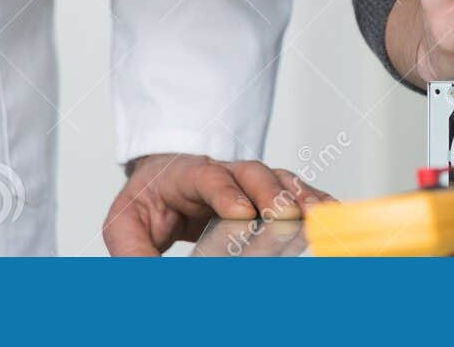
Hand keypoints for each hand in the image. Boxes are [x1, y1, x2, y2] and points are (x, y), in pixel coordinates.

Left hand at [101, 153, 331, 256]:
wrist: (164, 180)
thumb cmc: (149, 201)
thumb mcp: (125, 223)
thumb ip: (132, 250)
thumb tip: (143, 280)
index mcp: (186, 174)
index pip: (207, 176)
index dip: (225, 192)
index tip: (241, 212)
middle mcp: (225, 173)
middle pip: (252, 173)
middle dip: (270, 192)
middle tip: (284, 213)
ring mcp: (251, 182)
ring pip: (279, 179)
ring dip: (298, 196)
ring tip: (314, 216)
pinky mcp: (268, 195)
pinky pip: (296, 193)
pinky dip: (314, 200)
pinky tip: (328, 213)